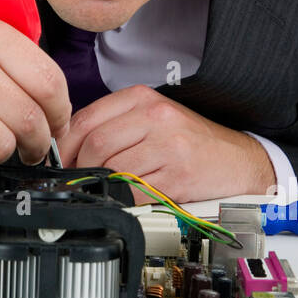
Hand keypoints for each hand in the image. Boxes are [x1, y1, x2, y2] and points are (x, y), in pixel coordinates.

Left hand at [54, 84, 275, 203]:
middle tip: (79, 179)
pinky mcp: (178, 175)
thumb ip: (114, 124)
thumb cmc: (190, 141)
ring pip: (112, 168)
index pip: (86, 118)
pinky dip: (123, 199)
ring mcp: (168, 145)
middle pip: (95, 144)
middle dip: (80, 167)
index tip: (60, 160)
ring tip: (105, 188)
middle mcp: (155, 116)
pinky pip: (134, 192)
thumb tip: (68, 146)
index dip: (65, 144)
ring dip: (102, 184)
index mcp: (142, 99)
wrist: (237, 160)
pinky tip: (127, 197)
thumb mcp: (152, 118)